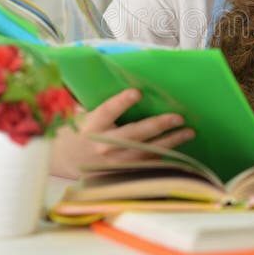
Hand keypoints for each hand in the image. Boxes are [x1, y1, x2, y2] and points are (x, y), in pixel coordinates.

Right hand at [50, 88, 194, 178]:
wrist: (65, 160)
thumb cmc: (79, 129)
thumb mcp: (83, 113)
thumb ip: (102, 103)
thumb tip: (125, 82)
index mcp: (92, 125)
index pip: (107, 111)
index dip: (121, 102)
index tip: (137, 92)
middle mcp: (103, 145)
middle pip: (134, 135)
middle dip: (158, 125)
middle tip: (178, 117)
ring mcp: (114, 162)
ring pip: (146, 151)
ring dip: (170, 142)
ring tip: (188, 132)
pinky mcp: (122, 172)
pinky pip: (147, 164)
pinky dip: (164, 156)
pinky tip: (180, 149)